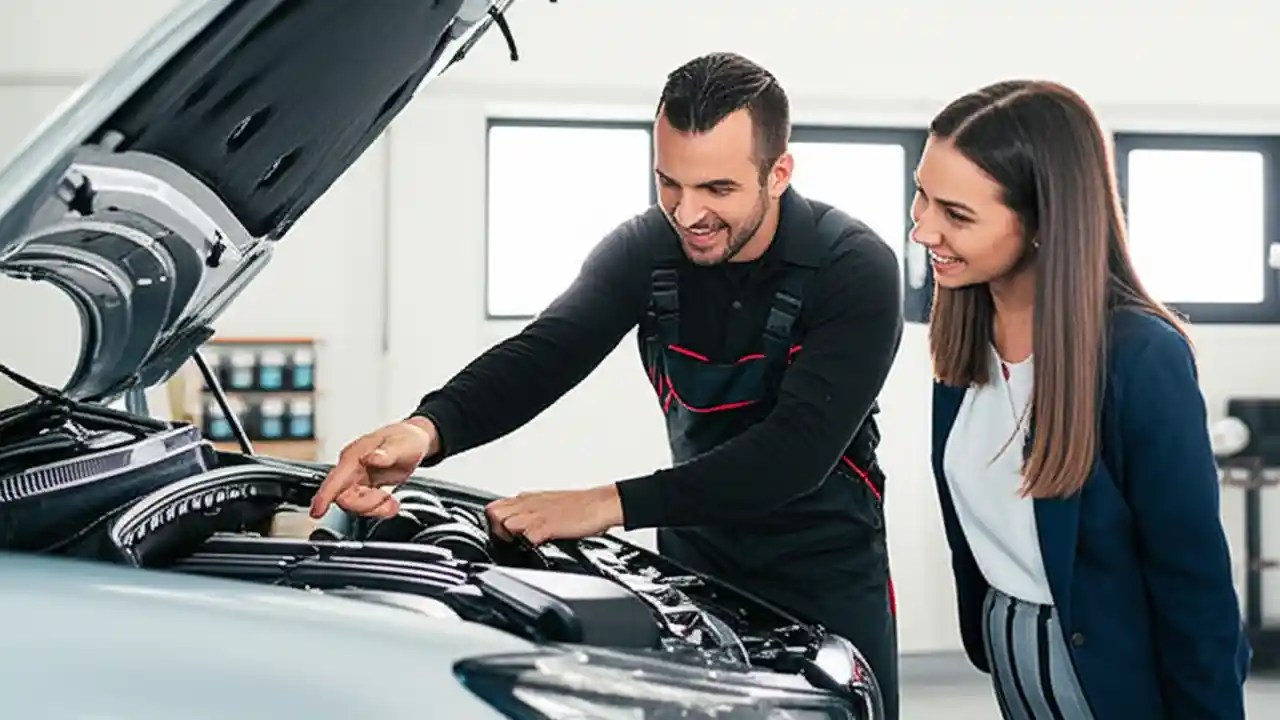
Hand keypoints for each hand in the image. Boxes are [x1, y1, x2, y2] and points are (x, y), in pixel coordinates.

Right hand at [309, 417, 438, 518]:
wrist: (416, 440)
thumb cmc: (407, 438)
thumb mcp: (401, 445)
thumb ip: (386, 453)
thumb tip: (371, 458)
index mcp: (355, 456)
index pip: (334, 479)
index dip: (324, 497)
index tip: (316, 512)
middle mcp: (352, 468)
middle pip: (344, 497)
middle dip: (365, 505)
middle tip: (386, 499)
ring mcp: (357, 477)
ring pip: (354, 503)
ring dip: (373, 508)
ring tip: (392, 502)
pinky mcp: (364, 485)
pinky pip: (364, 504)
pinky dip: (378, 508)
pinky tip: (391, 503)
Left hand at [485, 485, 623, 545]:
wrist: (600, 504)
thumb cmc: (581, 505)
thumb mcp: (549, 503)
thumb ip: (532, 510)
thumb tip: (521, 521)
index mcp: (529, 498)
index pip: (495, 506)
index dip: (494, 521)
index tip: (500, 532)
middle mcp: (529, 504)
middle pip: (493, 514)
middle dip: (496, 529)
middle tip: (508, 540)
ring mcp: (537, 515)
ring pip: (505, 523)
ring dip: (509, 536)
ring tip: (520, 544)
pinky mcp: (548, 527)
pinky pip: (526, 537)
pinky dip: (527, 545)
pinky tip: (535, 547)